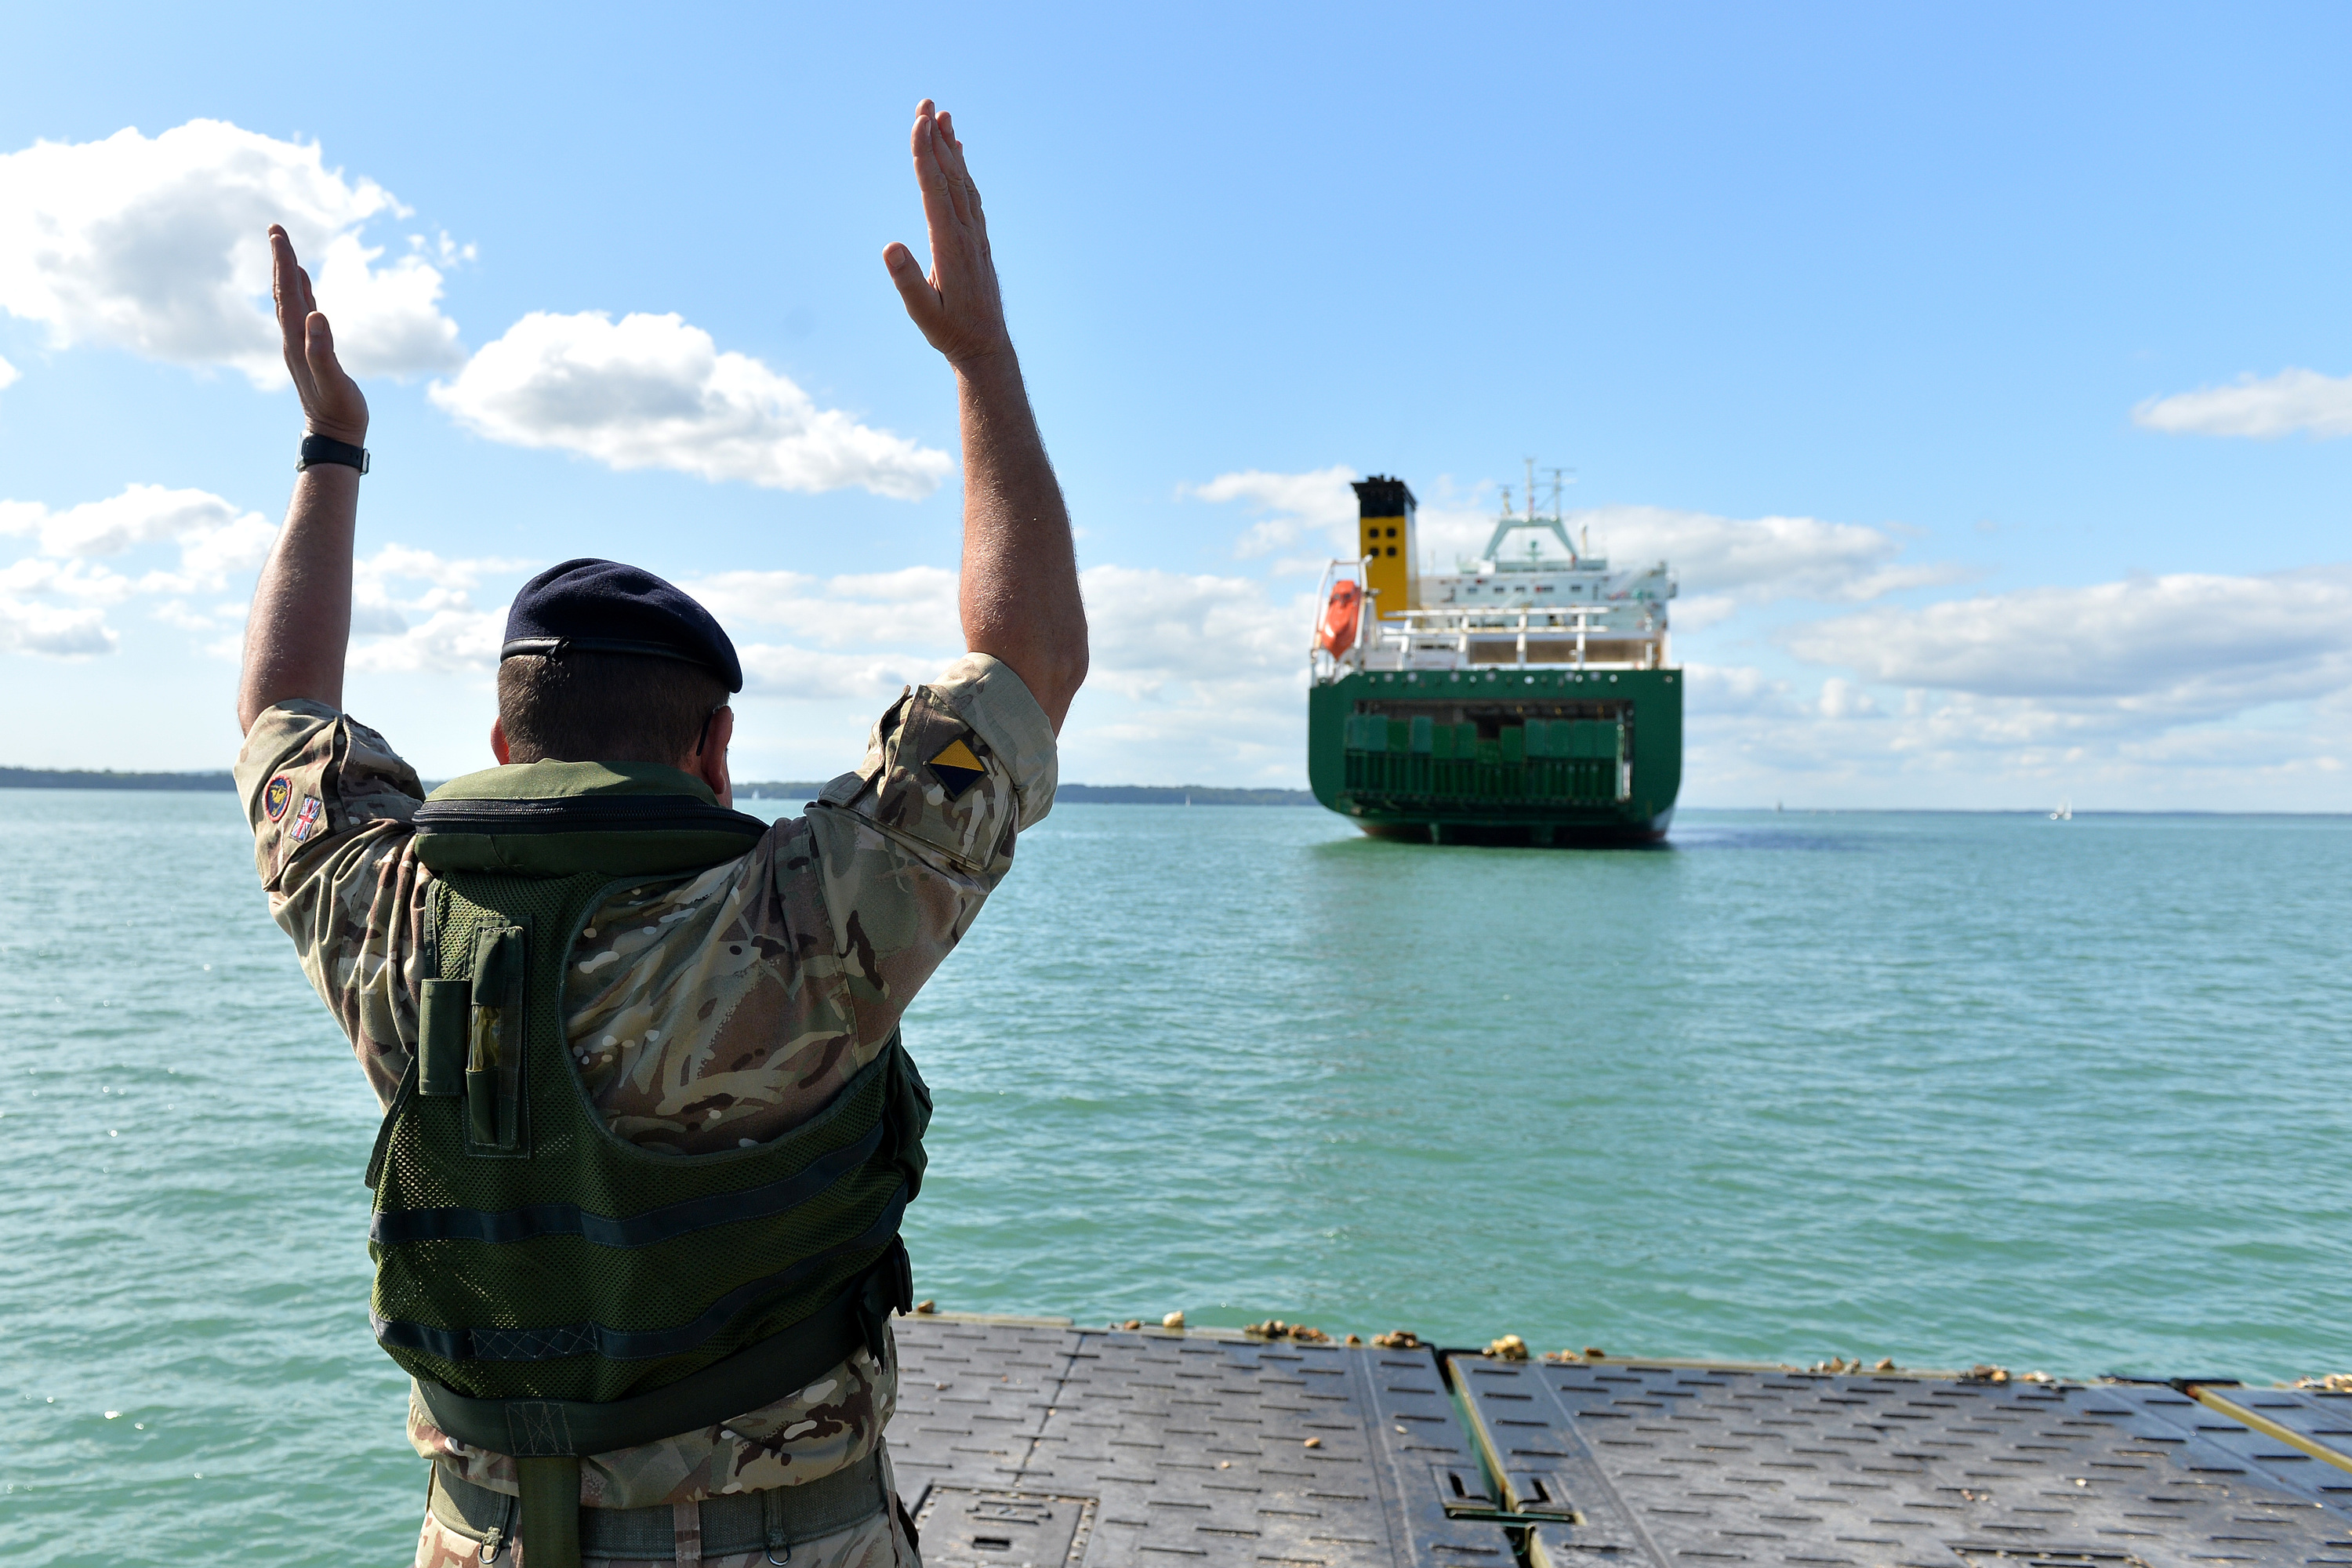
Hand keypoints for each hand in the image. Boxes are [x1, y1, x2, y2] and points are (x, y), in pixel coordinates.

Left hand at [269, 225, 368, 445]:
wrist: (333, 436)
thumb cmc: (338, 411)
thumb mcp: (334, 382)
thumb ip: (323, 350)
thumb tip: (316, 314)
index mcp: (297, 341)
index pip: (287, 294)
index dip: (283, 262)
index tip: (278, 234)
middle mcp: (293, 339)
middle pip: (283, 291)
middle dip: (280, 259)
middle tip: (276, 228)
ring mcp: (300, 344)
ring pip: (290, 300)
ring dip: (287, 273)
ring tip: (284, 248)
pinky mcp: (311, 350)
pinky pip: (302, 313)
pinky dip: (301, 292)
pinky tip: (304, 283)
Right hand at [884, 101, 1012, 368]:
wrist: (987, 348)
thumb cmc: (950, 333)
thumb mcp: (923, 314)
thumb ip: (907, 282)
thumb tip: (889, 247)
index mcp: (950, 246)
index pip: (935, 190)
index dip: (925, 156)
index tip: (919, 123)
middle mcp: (967, 234)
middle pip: (950, 178)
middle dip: (937, 140)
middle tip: (927, 103)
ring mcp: (975, 236)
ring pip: (963, 183)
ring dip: (952, 149)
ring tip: (942, 118)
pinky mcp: (977, 241)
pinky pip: (970, 197)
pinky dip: (961, 171)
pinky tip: (957, 156)